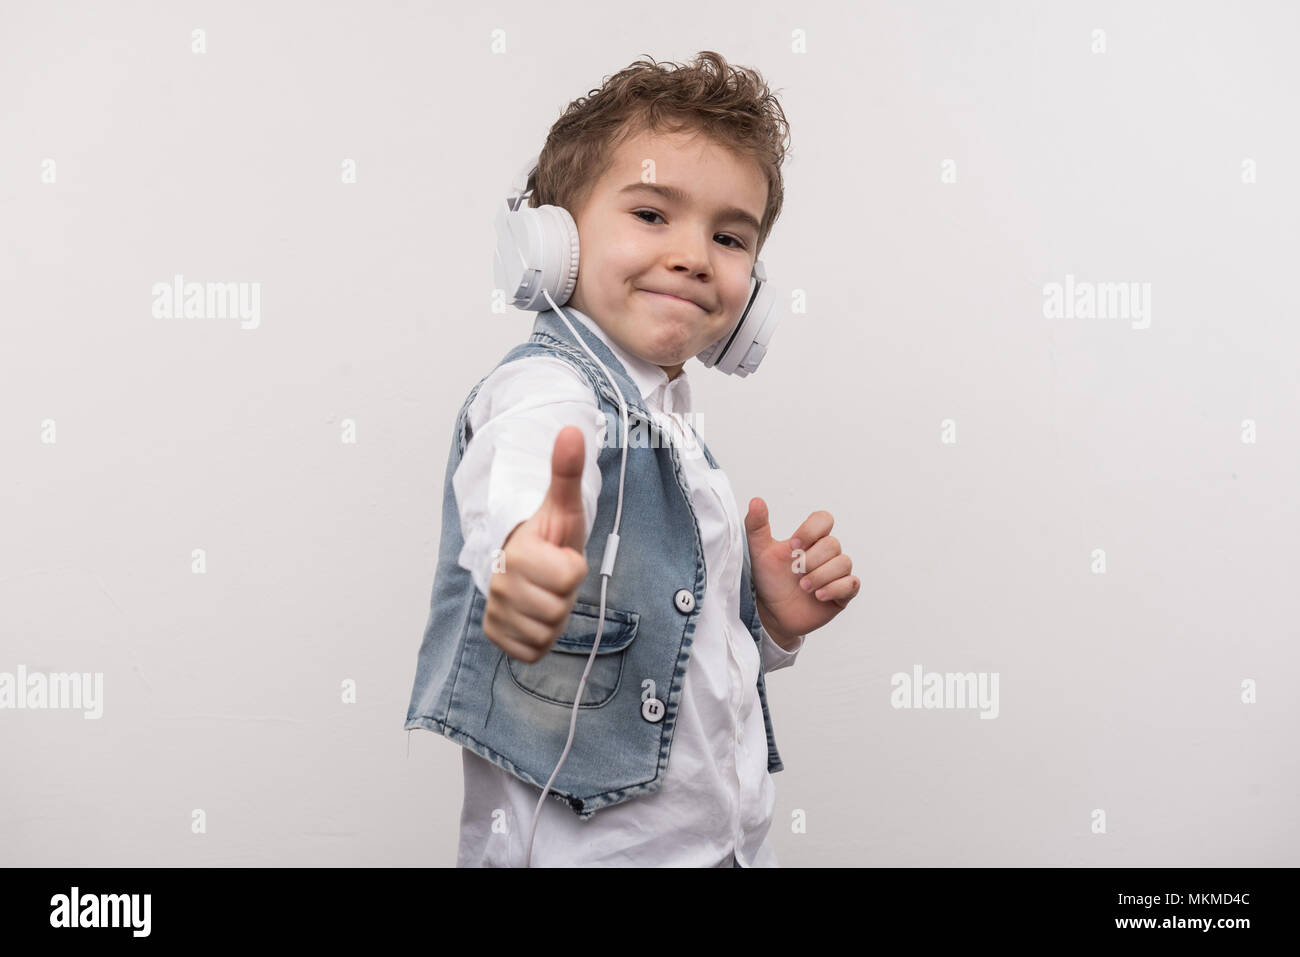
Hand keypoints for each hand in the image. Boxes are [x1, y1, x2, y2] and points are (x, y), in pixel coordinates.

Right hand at [482, 426, 589, 662]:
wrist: (521, 559)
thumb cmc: (548, 534)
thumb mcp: (563, 504)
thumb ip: (566, 470)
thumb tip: (571, 431)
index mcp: (517, 552)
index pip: (569, 578)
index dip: (573, 568)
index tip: (561, 556)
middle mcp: (500, 584)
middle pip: (557, 609)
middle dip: (564, 595)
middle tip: (555, 578)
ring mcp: (497, 612)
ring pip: (546, 632)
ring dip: (553, 617)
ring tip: (547, 594)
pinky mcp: (497, 636)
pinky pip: (532, 650)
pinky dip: (540, 638)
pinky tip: (535, 615)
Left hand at [743, 498, 858, 646]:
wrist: (772, 613)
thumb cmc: (769, 581)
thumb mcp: (759, 552)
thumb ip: (756, 526)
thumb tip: (756, 500)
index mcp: (809, 539)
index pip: (824, 519)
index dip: (811, 530)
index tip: (793, 545)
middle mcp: (825, 554)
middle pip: (833, 544)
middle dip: (812, 559)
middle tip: (795, 572)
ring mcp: (836, 573)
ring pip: (844, 563)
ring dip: (821, 575)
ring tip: (804, 587)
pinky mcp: (843, 593)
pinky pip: (852, 584)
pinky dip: (835, 588)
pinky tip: (818, 595)